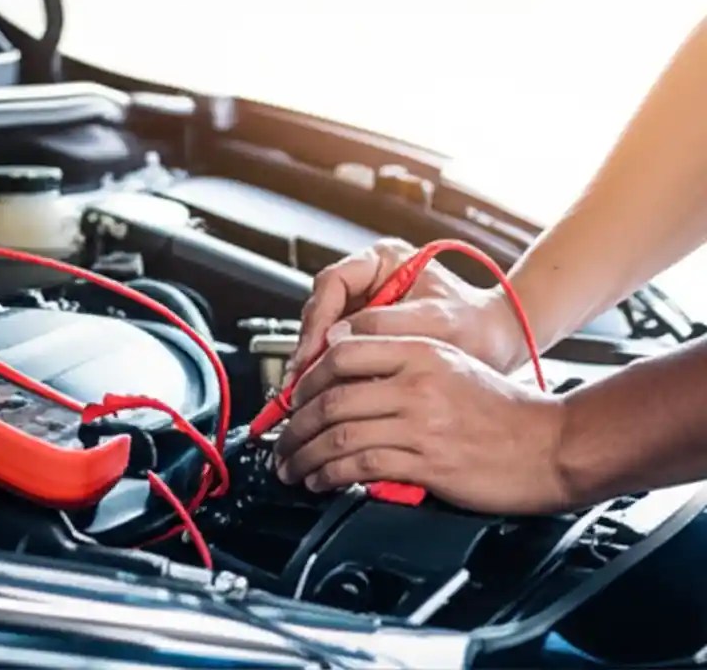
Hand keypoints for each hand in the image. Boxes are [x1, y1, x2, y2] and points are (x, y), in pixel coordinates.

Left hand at [274, 329, 574, 514]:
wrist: (553, 445)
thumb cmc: (504, 411)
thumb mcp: (451, 365)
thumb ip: (401, 361)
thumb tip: (343, 368)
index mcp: (421, 351)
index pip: (343, 352)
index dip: (306, 376)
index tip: (292, 397)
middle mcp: (417, 382)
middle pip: (331, 396)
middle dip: (292, 423)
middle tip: (279, 440)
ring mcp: (421, 422)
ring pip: (338, 433)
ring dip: (303, 454)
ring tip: (289, 466)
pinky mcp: (427, 461)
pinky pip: (361, 464)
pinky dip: (330, 473)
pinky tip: (319, 480)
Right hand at [287, 239, 524, 384]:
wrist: (498, 343)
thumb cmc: (476, 325)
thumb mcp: (434, 322)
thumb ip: (386, 325)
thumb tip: (336, 337)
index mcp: (382, 259)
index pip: (333, 282)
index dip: (318, 318)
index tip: (314, 351)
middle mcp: (368, 279)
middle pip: (321, 308)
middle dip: (310, 344)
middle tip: (302, 378)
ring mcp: (365, 305)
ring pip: (323, 330)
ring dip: (316, 361)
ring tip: (310, 390)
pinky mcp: (367, 332)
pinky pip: (337, 349)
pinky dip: (330, 371)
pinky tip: (326, 392)